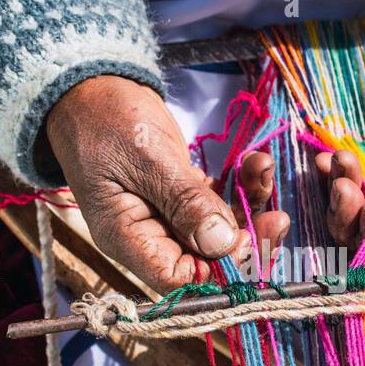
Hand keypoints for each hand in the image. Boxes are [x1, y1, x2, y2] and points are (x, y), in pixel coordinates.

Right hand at [46, 76, 287, 291]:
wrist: (88, 86)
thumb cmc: (103, 118)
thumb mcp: (147, 158)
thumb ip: (185, 201)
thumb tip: (222, 244)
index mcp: (128, 238)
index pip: (179, 279)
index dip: (219, 269)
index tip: (248, 239)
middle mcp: (147, 235)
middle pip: (205, 260)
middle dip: (245, 239)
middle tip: (277, 218)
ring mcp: (164, 216)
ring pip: (219, 231)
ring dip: (249, 206)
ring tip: (262, 170)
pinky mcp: (179, 196)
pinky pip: (217, 204)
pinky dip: (240, 187)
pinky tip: (255, 163)